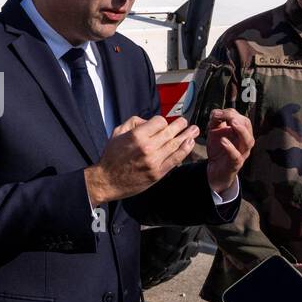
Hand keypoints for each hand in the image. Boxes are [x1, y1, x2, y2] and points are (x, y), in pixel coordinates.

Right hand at [84, 115, 198, 206]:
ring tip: (194, 130)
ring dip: (187, 136)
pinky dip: (184, 150)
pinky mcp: (158, 173)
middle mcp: (147, 147)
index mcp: (137, 136)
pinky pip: (175, 159)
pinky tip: (190, 143)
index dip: (162, 121)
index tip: (162, 124)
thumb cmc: (112, 157)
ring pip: (175, 144)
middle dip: (180, 125)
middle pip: (170, 132)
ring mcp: (154, 161)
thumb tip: (149, 121)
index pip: (159, 122)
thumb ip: (134, 122)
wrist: (108, 181)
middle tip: (185, 122)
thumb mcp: (117, 133)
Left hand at [204, 108, 253, 195]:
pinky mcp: (236, 163)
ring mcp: (242, 153)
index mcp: (242, 132)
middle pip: (247, 126)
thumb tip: (215, 112)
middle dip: (236, 118)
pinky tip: (223, 141)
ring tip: (231, 122)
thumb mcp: (215, 132)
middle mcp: (245, 141)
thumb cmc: (219, 149)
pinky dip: (230, 148)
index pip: (241, 118)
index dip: (229, 113)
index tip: (216, 113)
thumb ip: (215, 121)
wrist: (215, 169)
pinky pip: (236, 156)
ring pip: (247, 140)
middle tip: (224, 115)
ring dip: (240, 130)